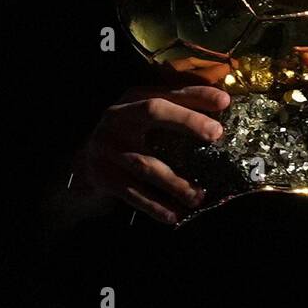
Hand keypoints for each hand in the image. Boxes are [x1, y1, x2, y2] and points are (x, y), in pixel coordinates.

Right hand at [77, 84, 228, 224]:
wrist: (82, 166)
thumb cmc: (127, 138)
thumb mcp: (144, 118)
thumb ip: (177, 110)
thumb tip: (223, 106)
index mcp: (132, 99)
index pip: (168, 92)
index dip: (196, 95)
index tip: (225, 101)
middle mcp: (118, 117)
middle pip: (154, 111)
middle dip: (187, 120)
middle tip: (216, 134)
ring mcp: (108, 147)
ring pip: (146, 162)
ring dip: (176, 182)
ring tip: (198, 196)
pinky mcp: (103, 176)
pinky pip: (133, 193)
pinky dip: (155, 206)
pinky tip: (173, 215)